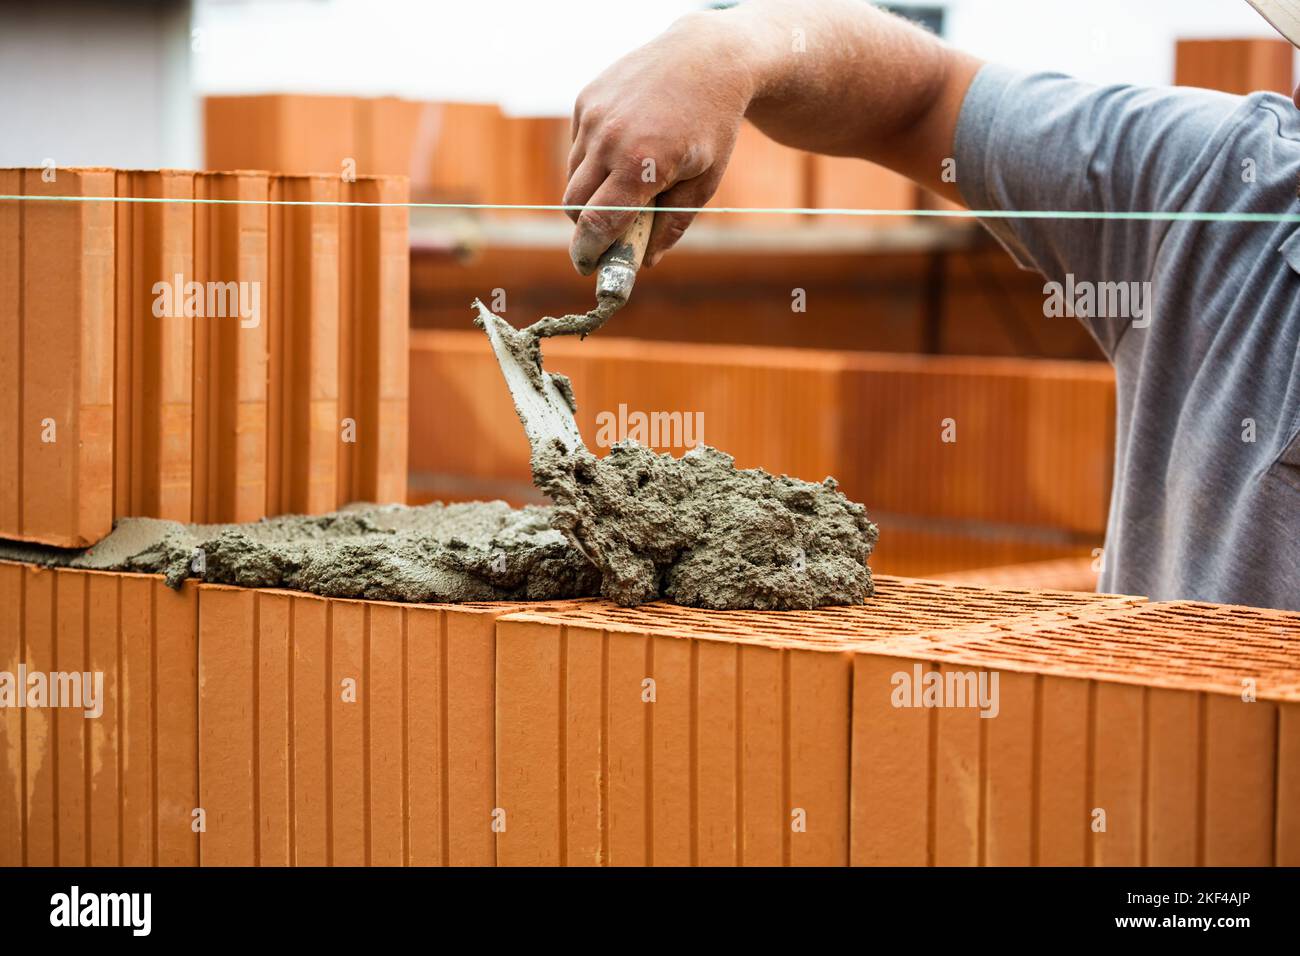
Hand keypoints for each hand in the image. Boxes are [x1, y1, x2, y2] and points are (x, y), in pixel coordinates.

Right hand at [564, 12, 754, 272]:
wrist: (707, 57)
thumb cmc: (712, 126)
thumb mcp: (704, 182)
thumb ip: (671, 225)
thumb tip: (644, 261)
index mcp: (640, 165)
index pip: (596, 223)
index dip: (589, 252)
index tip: (588, 267)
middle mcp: (608, 139)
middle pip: (573, 205)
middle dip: (585, 227)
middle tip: (606, 235)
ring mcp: (593, 116)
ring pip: (573, 176)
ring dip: (592, 191)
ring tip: (629, 180)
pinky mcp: (585, 99)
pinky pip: (578, 146)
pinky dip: (594, 158)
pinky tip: (627, 144)